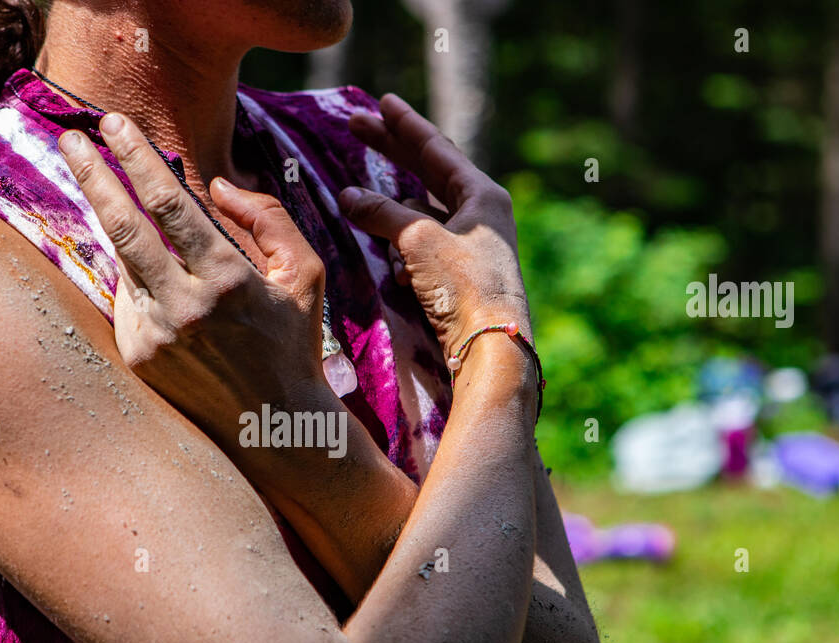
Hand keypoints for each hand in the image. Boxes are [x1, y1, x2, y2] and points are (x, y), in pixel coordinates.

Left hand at [57, 113, 330, 458]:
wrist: (274, 429)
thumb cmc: (292, 345)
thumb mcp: (304, 276)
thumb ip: (268, 219)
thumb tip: (217, 184)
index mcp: (228, 280)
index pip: (170, 204)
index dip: (137, 158)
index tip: (114, 124)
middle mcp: (186, 308)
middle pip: (124, 227)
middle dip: (94, 175)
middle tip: (72, 138)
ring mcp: (157, 336)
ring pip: (121, 262)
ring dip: (108, 220)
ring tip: (98, 184)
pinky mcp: (139, 359)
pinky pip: (125, 300)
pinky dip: (134, 277)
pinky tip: (152, 274)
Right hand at [339, 93, 531, 358]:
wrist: (491, 345)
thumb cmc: (462, 284)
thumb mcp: (417, 239)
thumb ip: (380, 212)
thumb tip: (347, 194)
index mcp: (481, 194)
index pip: (435, 148)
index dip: (404, 125)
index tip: (380, 102)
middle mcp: (480, 214)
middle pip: (426, 175)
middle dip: (390, 156)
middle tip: (355, 127)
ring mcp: (471, 246)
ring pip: (419, 220)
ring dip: (394, 228)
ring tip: (378, 239)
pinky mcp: (460, 277)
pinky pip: (421, 254)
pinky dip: (404, 261)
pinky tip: (398, 280)